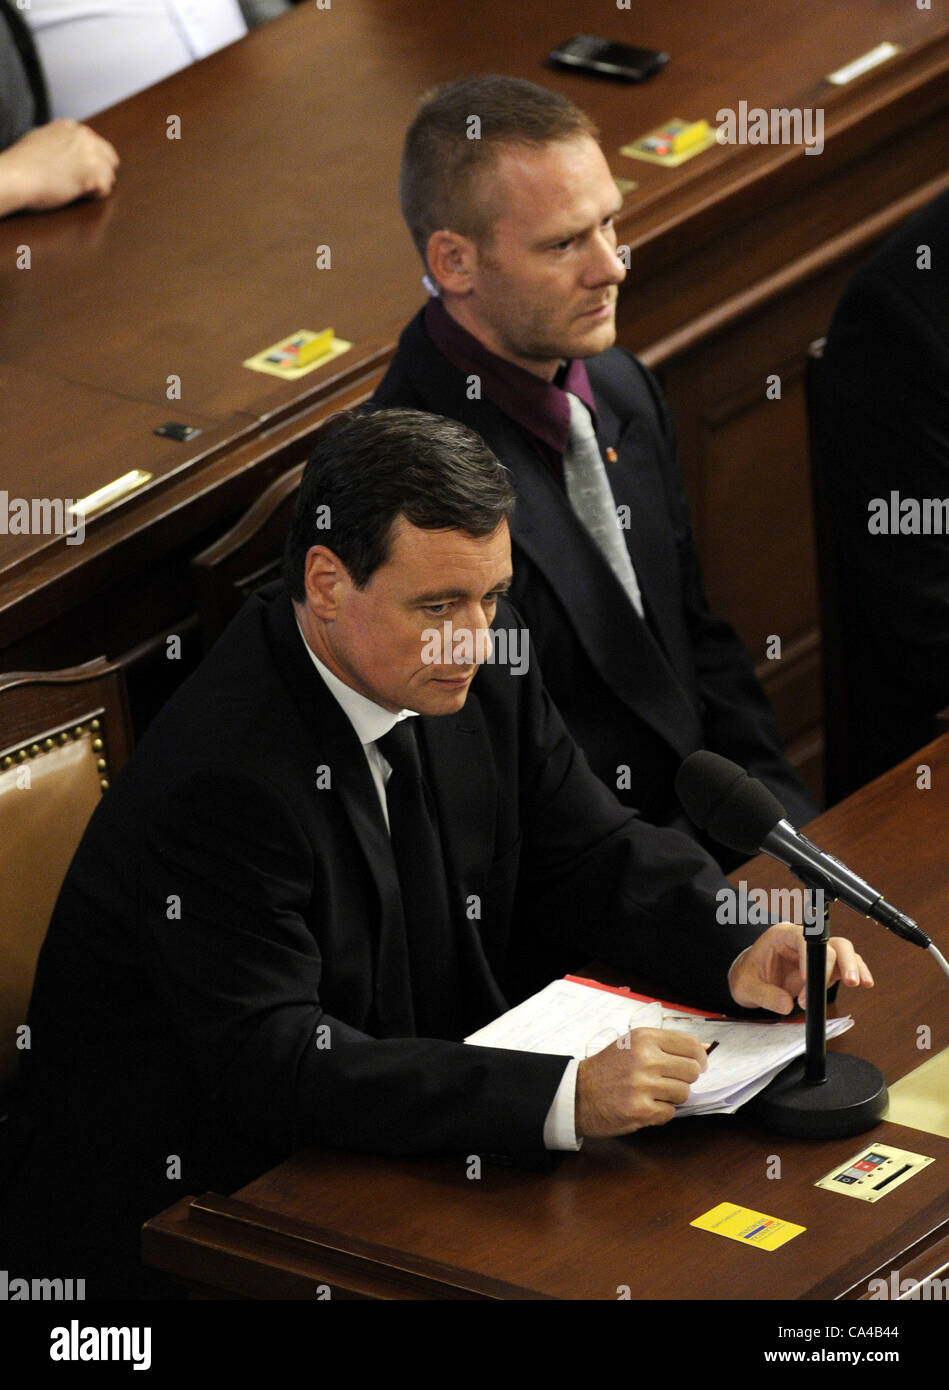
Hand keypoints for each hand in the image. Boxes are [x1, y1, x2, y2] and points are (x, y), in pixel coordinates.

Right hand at [0, 120, 118, 216]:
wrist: (17, 175)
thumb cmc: (24, 162)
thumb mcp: (42, 138)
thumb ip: (60, 139)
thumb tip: (66, 146)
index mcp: (72, 127)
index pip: (97, 145)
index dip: (90, 161)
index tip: (78, 170)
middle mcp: (85, 136)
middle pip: (108, 159)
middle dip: (99, 172)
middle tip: (82, 183)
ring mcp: (91, 153)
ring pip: (109, 175)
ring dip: (96, 185)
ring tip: (75, 188)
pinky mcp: (94, 173)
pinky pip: (105, 190)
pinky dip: (94, 196)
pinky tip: (78, 194)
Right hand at [574, 1028, 707, 1136]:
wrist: (577, 1093)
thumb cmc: (608, 1068)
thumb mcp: (632, 1044)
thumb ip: (665, 1044)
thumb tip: (704, 1049)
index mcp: (644, 1038)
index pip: (690, 1045)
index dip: (700, 1058)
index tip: (698, 1065)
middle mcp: (645, 1059)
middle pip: (692, 1071)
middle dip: (685, 1079)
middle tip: (669, 1081)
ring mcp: (642, 1085)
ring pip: (684, 1093)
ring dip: (672, 1097)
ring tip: (653, 1093)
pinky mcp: (640, 1110)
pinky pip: (669, 1112)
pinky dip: (660, 1112)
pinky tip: (644, 1106)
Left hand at [728, 921, 873, 1014]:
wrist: (749, 979)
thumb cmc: (747, 977)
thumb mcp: (746, 988)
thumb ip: (765, 995)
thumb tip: (786, 1004)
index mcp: (781, 936)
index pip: (803, 939)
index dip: (809, 957)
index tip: (807, 979)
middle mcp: (802, 940)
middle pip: (830, 942)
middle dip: (841, 961)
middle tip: (848, 981)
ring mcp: (815, 954)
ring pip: (843, 952)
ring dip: (852, 968)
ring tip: (858, 984)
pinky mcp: (824, 968)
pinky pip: (845, 967)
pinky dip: (857, 973)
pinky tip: (866, 983)